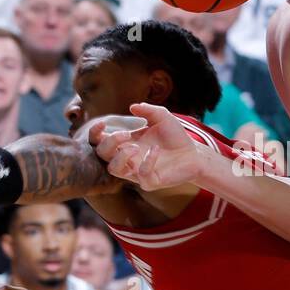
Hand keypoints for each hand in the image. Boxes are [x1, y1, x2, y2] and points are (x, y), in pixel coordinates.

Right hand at [90, 102, 208, 190]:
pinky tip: (156, 150)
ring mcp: (137, 172)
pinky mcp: (150, 182)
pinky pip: (141, 175)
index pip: (100, 142)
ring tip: (135, 147)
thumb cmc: (175, 136)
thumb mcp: (162, 117)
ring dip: (121, 156)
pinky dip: (147, 161)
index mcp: (126, 142)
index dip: (95, 134)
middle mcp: (127, 158)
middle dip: (110, 143)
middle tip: (125, 134)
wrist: (194, 153)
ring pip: (114, 169)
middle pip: (103, 155)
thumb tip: (132, 107)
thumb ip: (148, 110)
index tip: (102, 125)